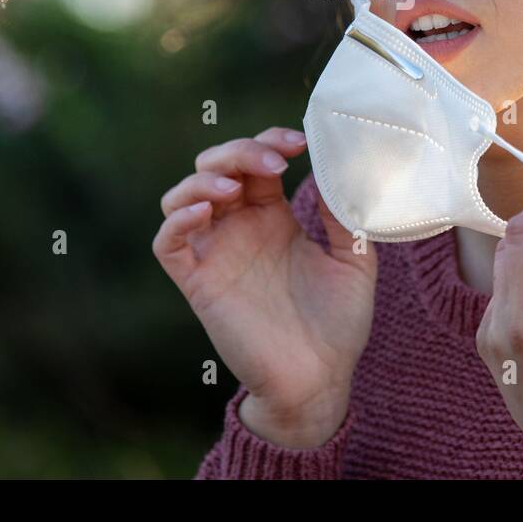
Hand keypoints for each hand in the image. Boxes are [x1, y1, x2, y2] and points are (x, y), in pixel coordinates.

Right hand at [154, 127, 377, 445]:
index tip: (300, 142)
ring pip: (182, 195)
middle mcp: (240, 229)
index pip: (256, 160)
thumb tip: (339, 167)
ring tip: (237, 186)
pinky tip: (207, 212)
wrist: (321, 381)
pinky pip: (168, 243)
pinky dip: (178, 220)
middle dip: (239, 150)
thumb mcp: (354, 259)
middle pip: (216, 166)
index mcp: (273, 217)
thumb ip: (343, 215)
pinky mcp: (198, 283)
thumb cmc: (339, 324)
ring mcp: (216, 254)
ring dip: (204, 178)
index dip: (269, 140)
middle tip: (276, 160)